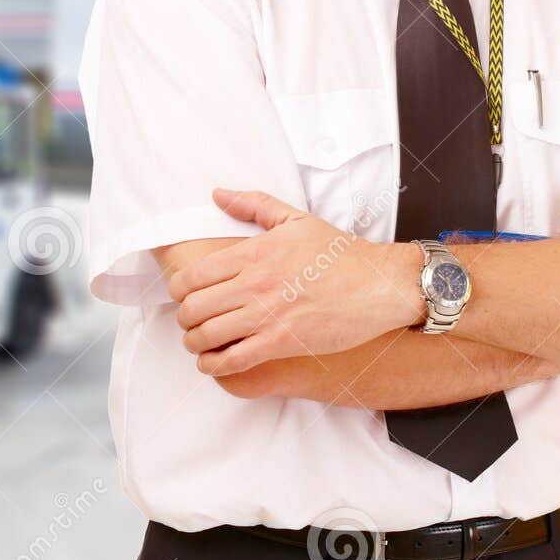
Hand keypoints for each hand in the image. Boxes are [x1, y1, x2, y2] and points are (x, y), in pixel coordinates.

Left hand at [169, 188, 421, 376]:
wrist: (380, 285)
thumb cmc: (343, 254)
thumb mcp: (298, 220)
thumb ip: (254, 205)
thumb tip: (218, 195)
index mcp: (256, 252)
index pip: (191, 276)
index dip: (179, 290)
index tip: (188, 296)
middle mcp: (256, 284)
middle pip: (192, 308)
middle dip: (185, 318)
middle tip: (194, 321)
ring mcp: (268, 315)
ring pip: (206, 336)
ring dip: (195, 343)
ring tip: (202, 342)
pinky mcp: (282, 342)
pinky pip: (232, 360)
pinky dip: (214, 364)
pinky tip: (216, 361)